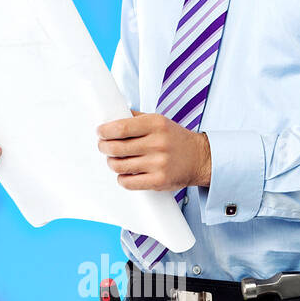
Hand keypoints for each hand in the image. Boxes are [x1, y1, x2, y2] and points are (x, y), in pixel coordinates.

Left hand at [96, 110, 210, 190]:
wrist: (200, 158)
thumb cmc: (173, 138)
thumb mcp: (158, 121)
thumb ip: (135, 118)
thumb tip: (109, 118)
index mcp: (156, 124)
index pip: (120, 128)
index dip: (104, 132)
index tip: (100, 132)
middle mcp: (158, 143)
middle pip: (116, 148)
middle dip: (104, 147)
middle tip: (103, 146)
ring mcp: (159, 164)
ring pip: (119, 166)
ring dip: (111, 163)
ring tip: (114, 160)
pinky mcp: (159, 181)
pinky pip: (128, 182)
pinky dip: (122, 178)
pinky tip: (125, 173)